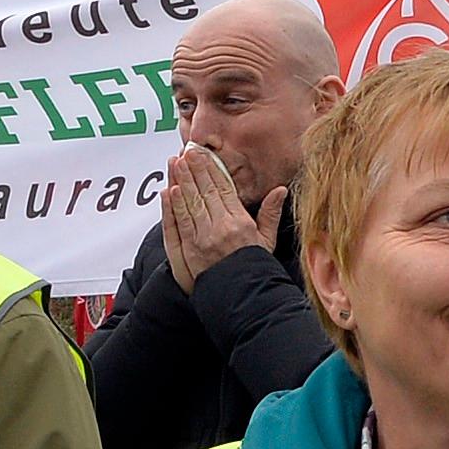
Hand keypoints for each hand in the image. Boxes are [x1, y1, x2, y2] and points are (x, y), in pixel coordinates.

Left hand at [160, 145, 272, 289]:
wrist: (242, 297)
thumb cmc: (253, 268)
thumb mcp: (267, 241)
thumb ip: (270, 214)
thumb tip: (280, 190)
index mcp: (240, 223)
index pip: (223, 189)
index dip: (211, 169)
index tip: (203, 154)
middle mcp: (221, 228)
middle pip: (204, 191)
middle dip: (194, 169)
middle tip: (186, 151)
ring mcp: (203, 238)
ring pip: (189, 203)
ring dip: (181, 181)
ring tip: (175, 163)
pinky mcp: (190, 249)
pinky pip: (180, 223)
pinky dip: (173, 206)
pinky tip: (169, 190)